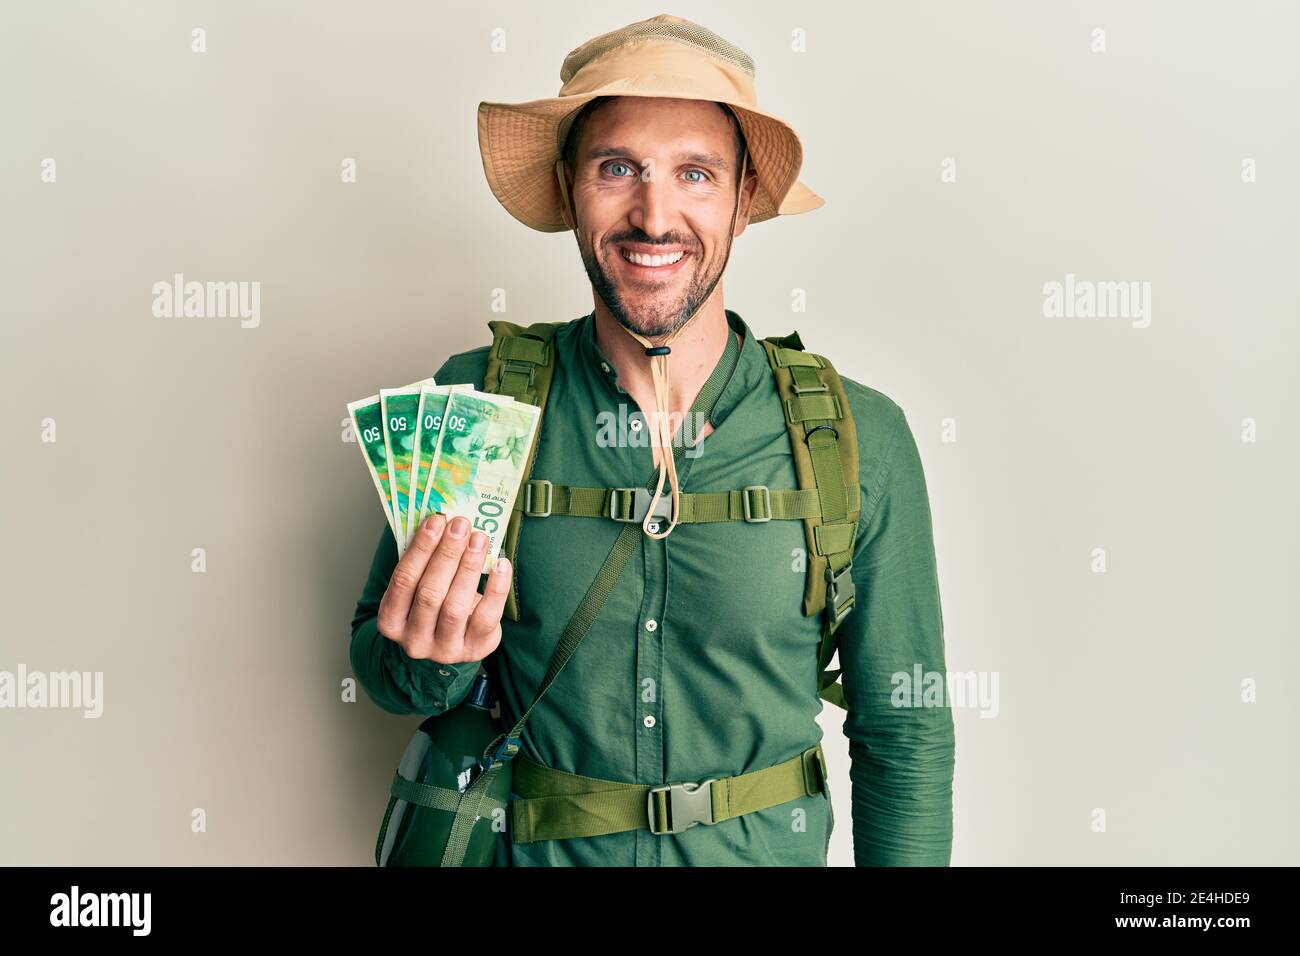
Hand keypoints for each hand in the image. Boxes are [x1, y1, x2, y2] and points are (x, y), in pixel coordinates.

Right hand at [376, 513, 510, 664]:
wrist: (452, 643)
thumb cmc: (432, 606)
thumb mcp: (419, 590)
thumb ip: (424, 563)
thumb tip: (443, 522)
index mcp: (391, 622)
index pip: (403, 581)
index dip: (420, 549)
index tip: (436, 520)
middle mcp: (414, 641)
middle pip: (430, 593)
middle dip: (447, 554)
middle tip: (461, 525)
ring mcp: (444, 650)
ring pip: (456, 606)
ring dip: (469, 567)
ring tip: (479, 539)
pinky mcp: (474, 650)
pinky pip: (486, 617)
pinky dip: (495, 588)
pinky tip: (500, 564)